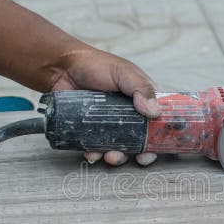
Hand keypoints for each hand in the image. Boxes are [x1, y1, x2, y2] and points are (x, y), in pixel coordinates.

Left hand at [51, 47, 159, 166]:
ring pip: (120, 147)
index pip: (159, 121)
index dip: (161, 136)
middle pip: (142, 140)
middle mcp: (129, 115)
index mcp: (142, 100)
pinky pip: (97, 148)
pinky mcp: (92, 131)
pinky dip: (96, 154)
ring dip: (118, 157)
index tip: (159, 148)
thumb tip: (154, 111)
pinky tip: (92, 153)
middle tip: (140, 159)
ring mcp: (110, 124)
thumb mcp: (124, 72)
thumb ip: (141, 88)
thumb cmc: (95, 65)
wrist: (62, 69)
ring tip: (111, 156)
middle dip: (141, 153)